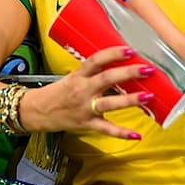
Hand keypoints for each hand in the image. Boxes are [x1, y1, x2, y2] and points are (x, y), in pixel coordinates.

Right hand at [26, 46, 151, 139]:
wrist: (36, 111)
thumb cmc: (57, 93)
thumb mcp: (72, 78)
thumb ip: (92, 74)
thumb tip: (118, 66)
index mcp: (78, 76)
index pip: (96, 60)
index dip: (113, 54)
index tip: (130, 50)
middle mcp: (82, 90)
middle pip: (107, 79)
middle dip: (129, 73)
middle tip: (147, 69)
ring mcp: (85, 108)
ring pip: (110, 103)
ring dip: (131, 100)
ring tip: (148, 96)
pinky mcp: (87, 123)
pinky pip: (106, 129)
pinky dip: (122, 133)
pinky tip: (136, 135)